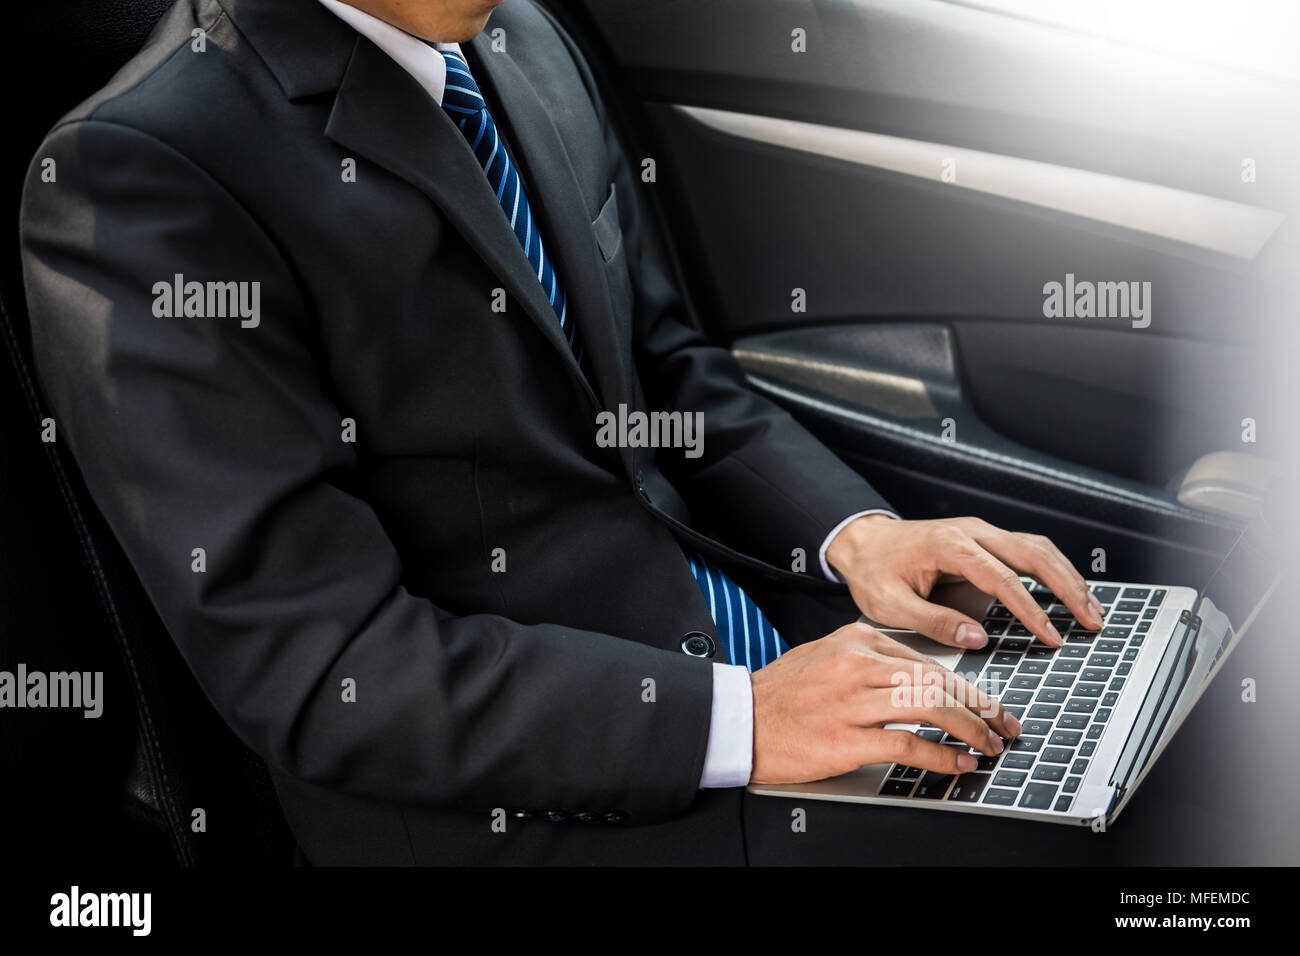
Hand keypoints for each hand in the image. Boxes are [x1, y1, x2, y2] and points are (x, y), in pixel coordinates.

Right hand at [749, 622, 1019, 784]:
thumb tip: (920, 680)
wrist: (737, 719)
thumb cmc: (779, 694)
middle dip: (980, 707)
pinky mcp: (845, 738)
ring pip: (930, 707)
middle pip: (938, 681)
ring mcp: (852, 701)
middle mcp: (857, 665)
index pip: (927, 661)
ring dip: (969, 729)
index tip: (987, 704)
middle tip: (1003, 726)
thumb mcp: (824, 657)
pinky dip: (941, 754)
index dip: (967, 686)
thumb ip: (868, 660)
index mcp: (855, 640)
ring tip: (988, 745)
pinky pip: (908, 743)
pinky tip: (958, 762)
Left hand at [826, 514, 1102, 648]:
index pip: (1002, 578)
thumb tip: (977, 638)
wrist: (862, 542)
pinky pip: (1027, 550)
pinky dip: (1054, 569)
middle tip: (1091, 620)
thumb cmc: (873, 571)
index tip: (1050, 635)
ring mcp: (980, 533)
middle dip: (1068, 588)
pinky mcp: (984, 539)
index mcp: (949, 546)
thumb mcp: (891, 604)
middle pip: (1033, 554)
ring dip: (1068, 577)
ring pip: (1037, 548)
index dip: (1030, 609)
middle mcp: (970, 533)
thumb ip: (934, 621)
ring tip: (1091, 609)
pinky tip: (1068, 590)